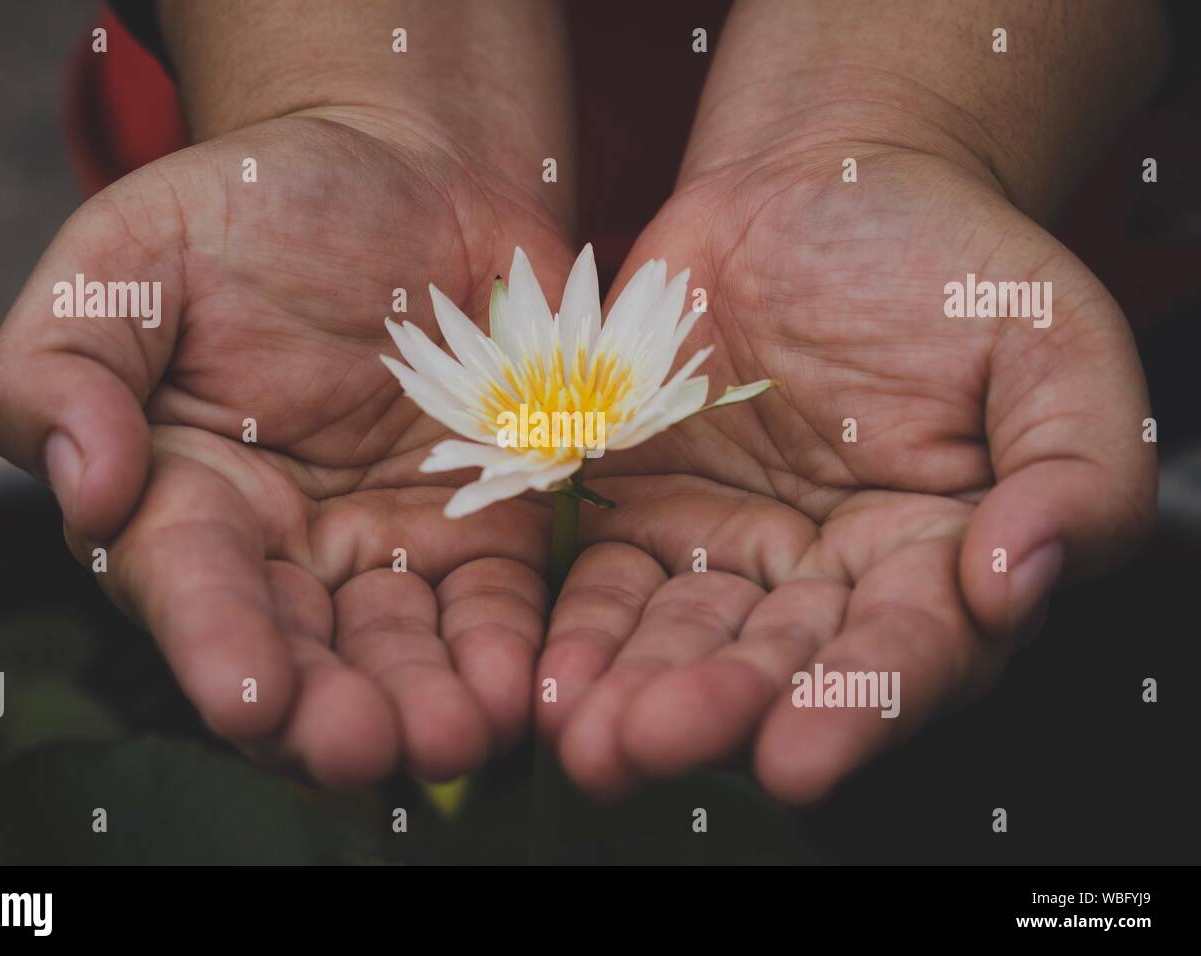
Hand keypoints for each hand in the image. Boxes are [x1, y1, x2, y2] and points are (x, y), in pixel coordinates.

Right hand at [0, 110, 575, 784]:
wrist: (405, 170)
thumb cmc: (256, 208)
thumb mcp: (132, 255)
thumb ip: (71, 362)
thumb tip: (85, 487)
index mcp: (187, 495)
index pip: (194, 588)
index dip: (218, 645)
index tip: (248, 699)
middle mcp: (287, 545)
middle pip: (303, 650)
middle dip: (330, 712)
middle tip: (362, 749)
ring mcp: (394, 543)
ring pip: (404, 649)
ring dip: (426, 704)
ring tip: (450, 737)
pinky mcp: (491, 525)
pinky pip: (497, 603)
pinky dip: (506, 648)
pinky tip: (516, 686)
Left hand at [537, 140, 1154, 801]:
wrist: (818, 191)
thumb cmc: (945, 266)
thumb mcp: (1050, 341)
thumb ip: (1077, 466)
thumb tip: (1021, 578)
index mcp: (934, 559)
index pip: (904, 653)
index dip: (856, 706)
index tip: (799, 756)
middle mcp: (826, 579)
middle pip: (775, 662)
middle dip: (718, 711)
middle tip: (657, 744)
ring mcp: (726, 549)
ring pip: (682, 640)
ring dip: (634, 694)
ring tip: (589, 740)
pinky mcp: (643, 512)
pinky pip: (609, 583)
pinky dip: (581, 631)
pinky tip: (548, 679)